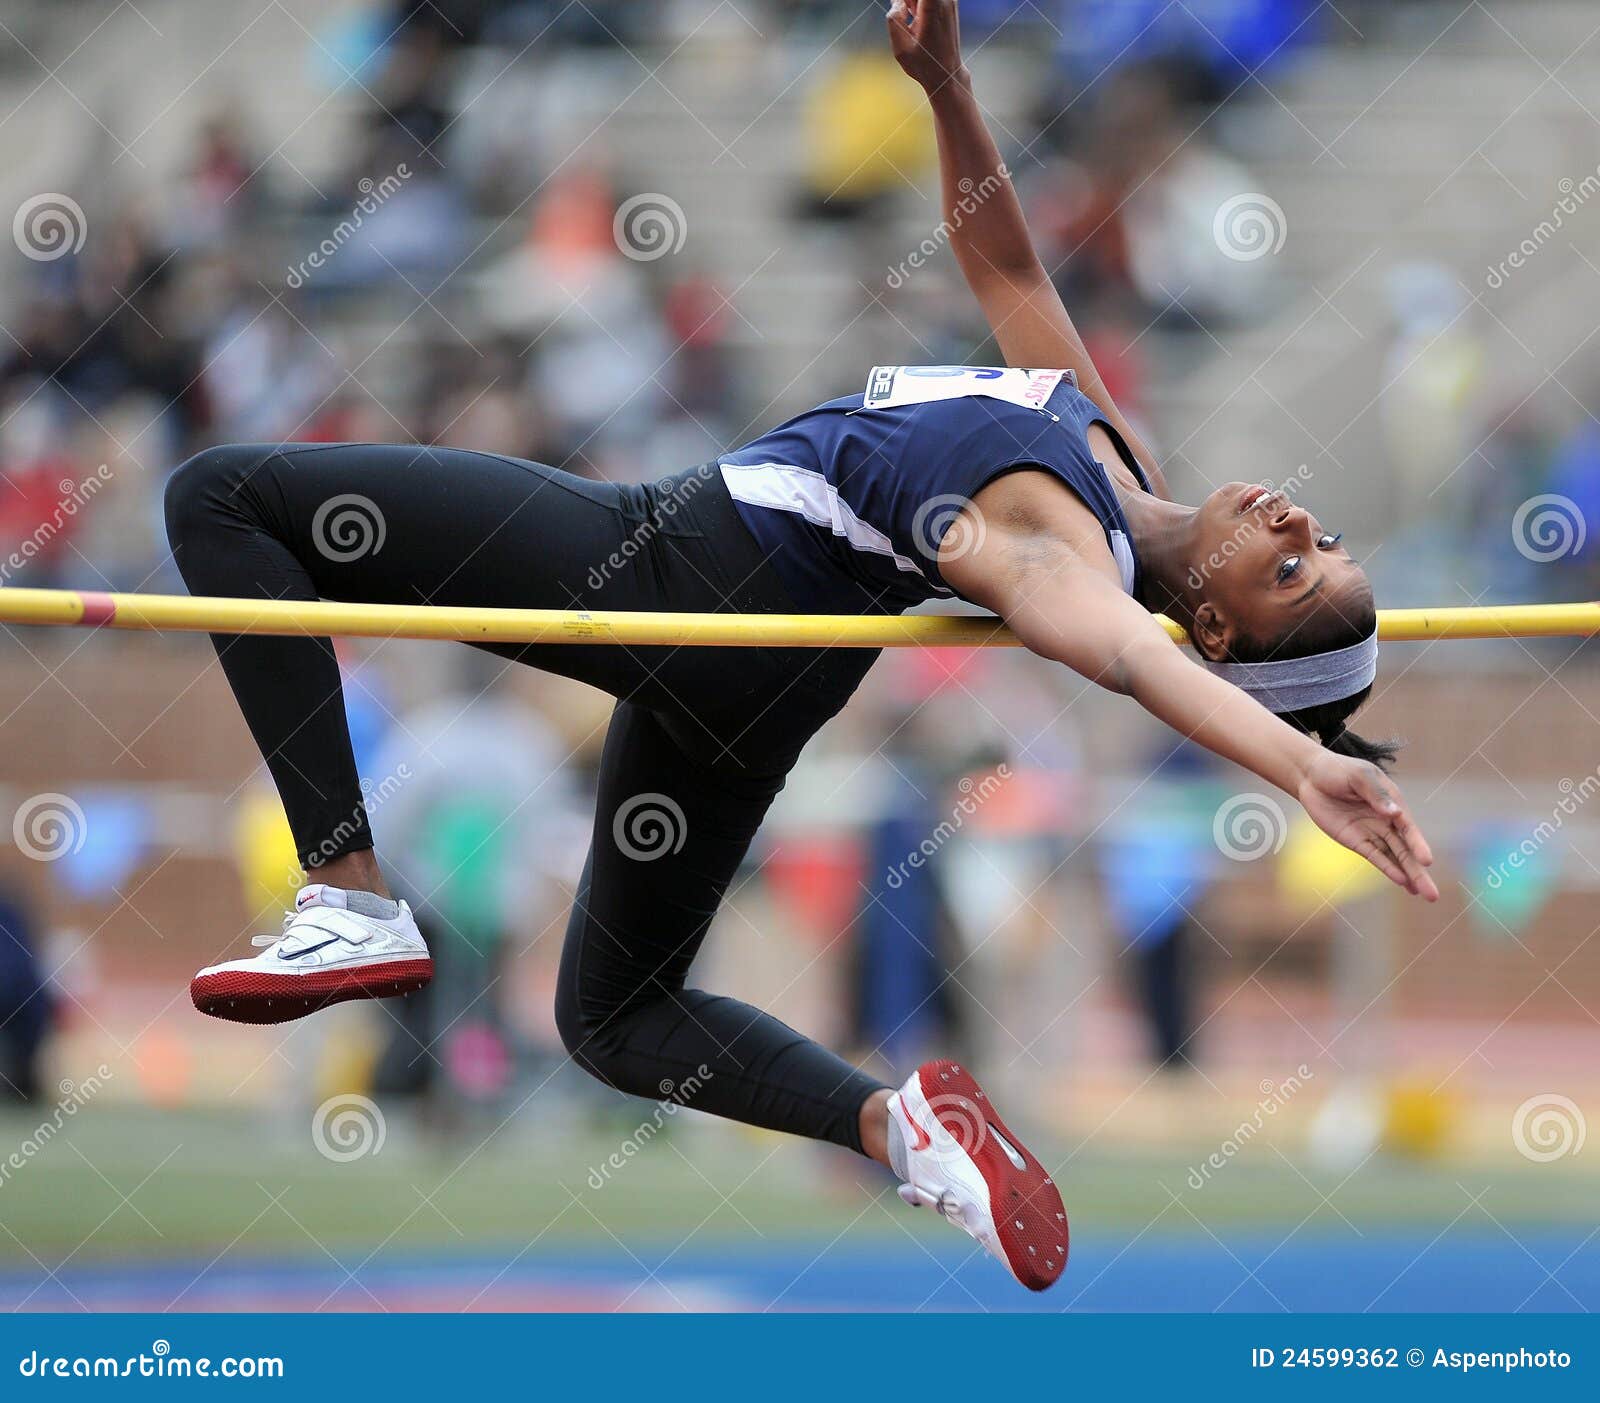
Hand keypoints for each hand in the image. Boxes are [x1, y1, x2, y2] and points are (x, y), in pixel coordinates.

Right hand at [887, 0, 966, 91]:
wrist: (946, 74)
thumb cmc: (924, 64)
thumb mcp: (901, 48)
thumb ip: (894, 19)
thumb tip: (898, 2)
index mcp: (933, 7)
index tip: (901, 7)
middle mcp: (944, 0)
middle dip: (906, 2)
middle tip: (905, 16)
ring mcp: (948, 1)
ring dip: (911, 3)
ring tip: (911, 19)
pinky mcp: (948, 4)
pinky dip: (917, 3)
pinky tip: (915, 17)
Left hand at [1296, 751, 1437, 899]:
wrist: (1311, 776)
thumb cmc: (1338, 770)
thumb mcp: (1358, 776)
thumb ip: (1376, 794)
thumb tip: (1394, 813)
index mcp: (1393, 802)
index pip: (1409, 828)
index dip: (1418, 844)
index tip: (1427, 860)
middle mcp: (1387, 821)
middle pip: (1406, 849)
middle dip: (1419, 871)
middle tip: (1433, 894)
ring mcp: (1372, 832)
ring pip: (1395, 857)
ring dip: (1408, 875)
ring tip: (1424, 894)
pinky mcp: (1356, 840)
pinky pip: (1375, 856)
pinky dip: (1387, 868)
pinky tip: (1400, 881)